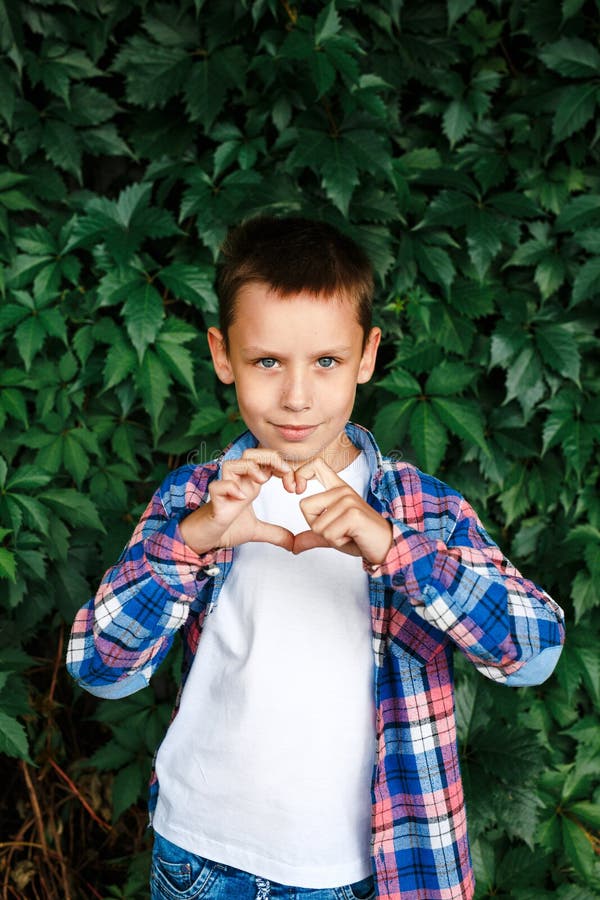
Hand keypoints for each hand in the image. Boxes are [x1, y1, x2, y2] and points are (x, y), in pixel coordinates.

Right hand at [180, 449, 295, 554]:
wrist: (206, 540)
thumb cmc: (227, 528)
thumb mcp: (257, 531)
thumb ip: (276, 534)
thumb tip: (294, 543)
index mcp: (249, 484)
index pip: (265, 461)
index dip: (282, 466)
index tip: (294, 486)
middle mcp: (238, 483)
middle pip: (250, 454)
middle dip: (270, 458)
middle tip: (285, 472)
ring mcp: (225, 491)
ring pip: (231, 464)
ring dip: (249, 468)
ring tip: (262, 481)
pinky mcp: (214, 502)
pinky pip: (217, 486)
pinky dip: (229, 488)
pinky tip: (241, 499)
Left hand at [292, 457, 392, 563]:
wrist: (386, 546)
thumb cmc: (360, 537)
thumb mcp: (332, 535)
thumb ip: (312, 535)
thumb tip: (293, 545)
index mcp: (338, 489)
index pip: (316, 465)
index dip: (300, 472)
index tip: (296, 489)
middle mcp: (343, 491)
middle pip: (305, 505)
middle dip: (316, 526)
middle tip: (338, 529)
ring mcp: (348, 500)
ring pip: (316, 525)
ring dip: (330, 537)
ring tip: (348, 533)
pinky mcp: (353, 514)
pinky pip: (328, 533)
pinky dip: (338, 541)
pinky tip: (353, 536)